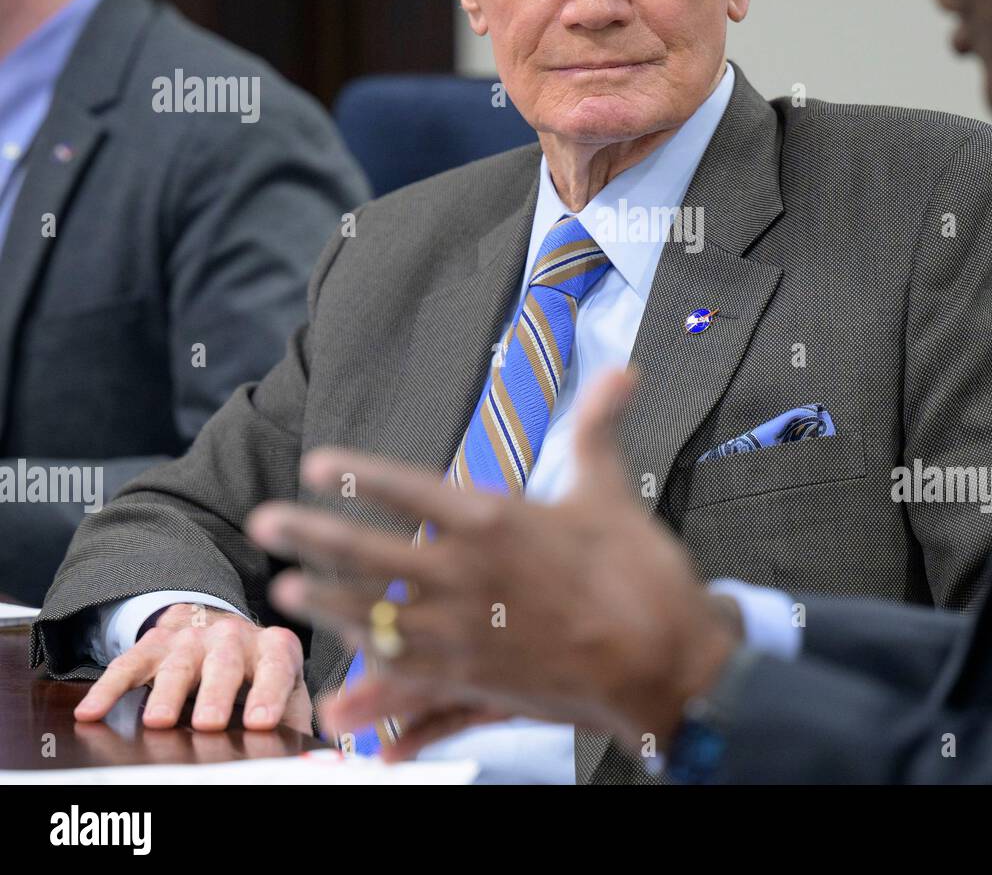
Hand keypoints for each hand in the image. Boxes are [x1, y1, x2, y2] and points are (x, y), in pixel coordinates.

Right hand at [74, 602, 310, 733]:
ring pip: (177, 665)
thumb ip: (293, 708)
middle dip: (216, 693)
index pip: (275, 667)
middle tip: (209, 722)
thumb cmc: (255, 667)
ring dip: (166, 693)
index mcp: (272, 647)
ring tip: (158, 721)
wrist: (214, 622)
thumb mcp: (283, 680)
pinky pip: (126, 665)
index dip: (269, 693)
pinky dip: (108, 689)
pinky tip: (92, 712)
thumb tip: (303, 747)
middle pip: (225, 663)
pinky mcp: (152, 645)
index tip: (262, 722)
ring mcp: (190, 640)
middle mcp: (232, 637)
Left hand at [247, 368, 740, 756]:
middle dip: (312, 534)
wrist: (665, 659)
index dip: (355, 475)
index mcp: (495, 519)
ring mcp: (463, 630)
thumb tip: (622, 370)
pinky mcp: (473, 679)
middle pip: (368, 552)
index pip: (406, 489)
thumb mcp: (609, 489)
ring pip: (373, 616)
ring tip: (285, 589)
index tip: (317, 464)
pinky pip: (405, 674)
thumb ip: (599, 426)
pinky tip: (343, 664)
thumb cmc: (639, 570)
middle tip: (268, 523)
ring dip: (325, 602)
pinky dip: (370, 670)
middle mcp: (465, 574)